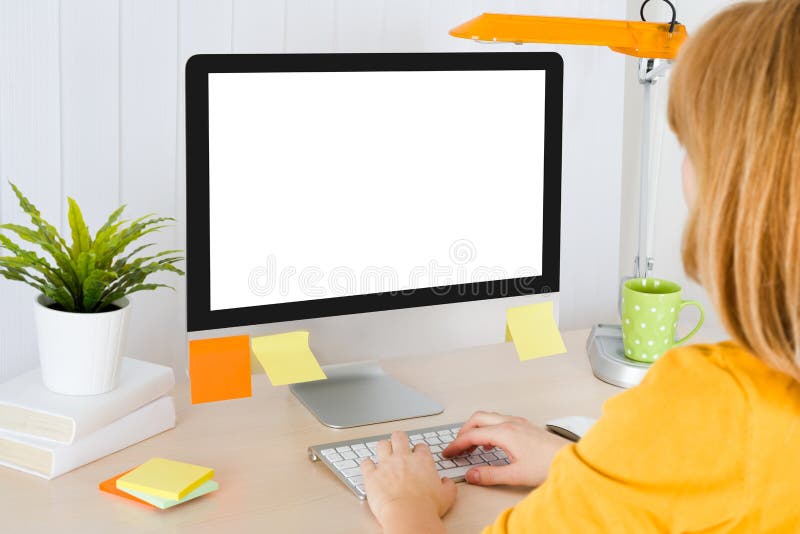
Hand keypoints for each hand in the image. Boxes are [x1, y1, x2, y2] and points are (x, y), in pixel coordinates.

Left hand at [361, 431, 455, 532]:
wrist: (408, 515)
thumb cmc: (426, 508)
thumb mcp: (447, 496)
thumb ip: (448, 485)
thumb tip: (446, 482)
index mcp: (422, 461)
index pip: (420, 446)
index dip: (419, 450)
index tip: (417, 454)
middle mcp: (403, 458)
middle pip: (399, 437)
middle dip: (399, 439)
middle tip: (398, 444)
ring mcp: (386, 465)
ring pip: (381, 445)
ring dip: (382, 448)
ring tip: (383, 452)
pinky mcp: (372, 475)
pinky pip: (365, 463)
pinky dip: (366, 464)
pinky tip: (368, 465)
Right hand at [442, 411, 569, 486]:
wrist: (573, 460)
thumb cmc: (550, 464)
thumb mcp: (516, 475)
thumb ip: (490, 474)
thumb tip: (471, 474)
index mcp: (505, 432)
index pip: (473, 434)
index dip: (457, 444)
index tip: (448, 453)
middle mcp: (511, 423)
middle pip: (478, 418)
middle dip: (464, 431)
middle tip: (457, 447)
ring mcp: (519, 423)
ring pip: (489, 417)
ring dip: (476, 428)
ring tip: (471, 447)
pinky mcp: (526, 426)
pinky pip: (500, 420)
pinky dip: (488, 428)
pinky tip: (492, 443)